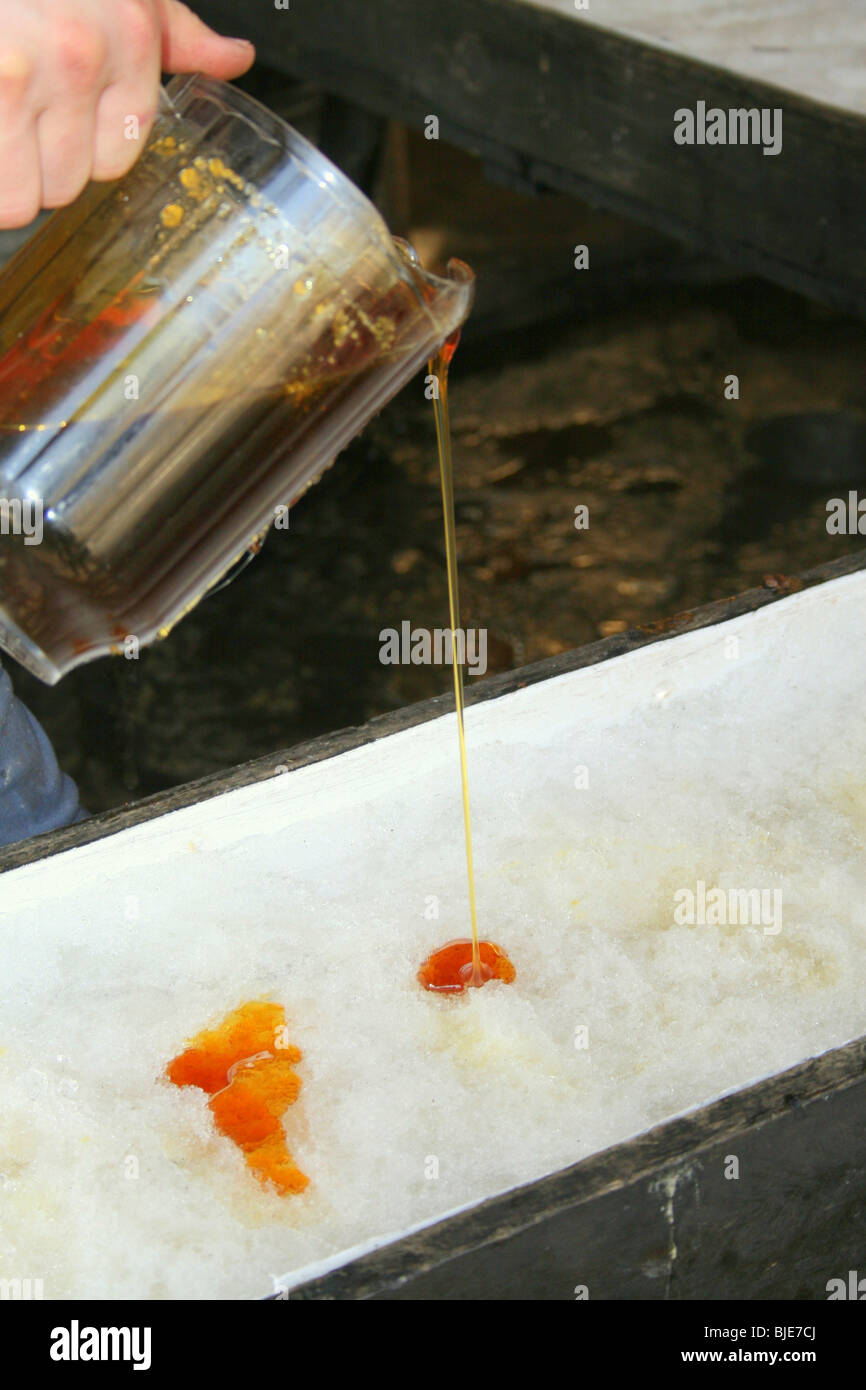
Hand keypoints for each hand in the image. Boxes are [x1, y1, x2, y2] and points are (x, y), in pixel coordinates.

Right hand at [0, 0, 254, 226]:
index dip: (76, 149)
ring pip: (20, 196)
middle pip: (66, 184)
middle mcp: (81, 57)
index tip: (51, 116)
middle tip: (11, 109)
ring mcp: (21, 71)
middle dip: (34, 162)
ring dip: (2, 171)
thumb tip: (235, 58)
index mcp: (128, 37)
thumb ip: (174, 30)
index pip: (115, 159)